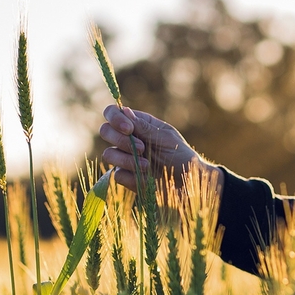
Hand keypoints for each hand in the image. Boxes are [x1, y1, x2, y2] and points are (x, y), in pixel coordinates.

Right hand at [97, 105, 213, 190]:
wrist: (189, 183)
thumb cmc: (181, 156)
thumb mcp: (165, 138)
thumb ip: (143, 127)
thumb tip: (124, 111)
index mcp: (138, 124)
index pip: (113, 113)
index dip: (115, 118)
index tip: (129, 129)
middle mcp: (127, 139)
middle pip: (105, 131)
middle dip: (120, 140)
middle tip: (142, 148)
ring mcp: (124, 159)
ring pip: (108, 154)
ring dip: (126, 159)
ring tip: (148, 166)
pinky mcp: (126, 177)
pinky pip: (117, 175)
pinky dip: (133, 176)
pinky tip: (148, 178)